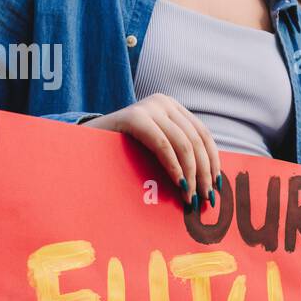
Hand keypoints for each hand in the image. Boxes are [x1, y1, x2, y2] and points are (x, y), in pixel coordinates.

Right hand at [84, 94, 220, 212]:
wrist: (84, 143)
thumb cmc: (123, 151)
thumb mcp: (156, 148)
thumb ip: (179, 154)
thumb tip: (209, 182)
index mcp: (174, 108)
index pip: (203, 135)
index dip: (214, 161)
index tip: (217, 186)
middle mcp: (164, 103)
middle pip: (196, 141)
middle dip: (205, 173)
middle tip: (206, 198)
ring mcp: (149, 107)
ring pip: (183, 144)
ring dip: (191, 175)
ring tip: (191, 198)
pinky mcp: (134, 117)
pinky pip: (162, 145)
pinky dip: (174, 167)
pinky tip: (179, 184)